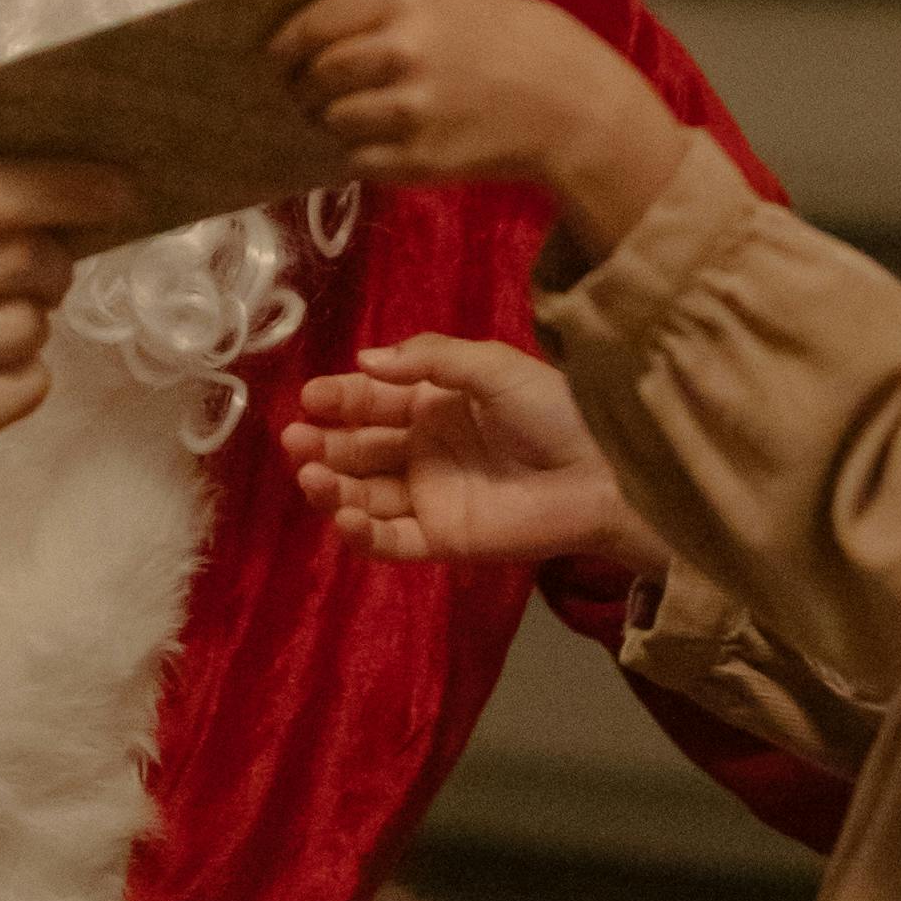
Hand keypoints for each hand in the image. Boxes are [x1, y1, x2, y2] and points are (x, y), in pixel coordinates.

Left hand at [271, 0, 684, 245]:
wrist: (569, 99)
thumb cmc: (505, 39)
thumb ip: (382, 7)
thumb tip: (311, 30)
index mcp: (404, 1)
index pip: (314, 23)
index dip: (286, 43)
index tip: (275, 55)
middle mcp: (401, 52)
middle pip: (316, 75)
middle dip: (300, 86)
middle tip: (300, 93)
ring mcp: (409, 109)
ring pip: (332, 120)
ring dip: (326, 122)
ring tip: (339, 118)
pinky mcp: (418, 158)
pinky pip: (358, 160)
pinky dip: (355, 153)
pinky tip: (372, 142)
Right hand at [287, 335, 670, 575]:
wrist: (604, 473)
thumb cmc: (555, 411)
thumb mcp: (493, 367)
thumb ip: (431, 360)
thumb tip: (365, 361)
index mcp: (434, 406)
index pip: (372, 402)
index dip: (340, 400)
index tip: (311, 397)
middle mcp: (423, 451)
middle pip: (359, 449)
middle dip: (323, 444)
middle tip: (295, 439)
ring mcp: (430, 497)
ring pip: (363, 496)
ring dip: (330, 487)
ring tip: (309, 474)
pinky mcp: (442, 540)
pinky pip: (390, 541)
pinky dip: (360, 533)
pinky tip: (342, 516)